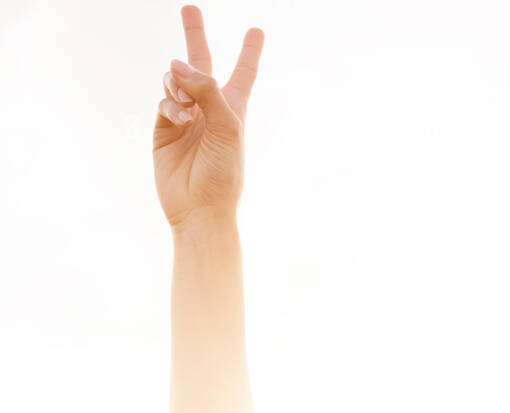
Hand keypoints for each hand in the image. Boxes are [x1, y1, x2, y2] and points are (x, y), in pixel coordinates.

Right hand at [153, 5, 263, 231]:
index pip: (243, 73)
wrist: (199, 209)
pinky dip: (170, 103)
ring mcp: (185, 116)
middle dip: (194, 35)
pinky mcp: (164, 127)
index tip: (257, 30)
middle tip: (190, 8)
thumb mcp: (227, 126)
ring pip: (176, 79)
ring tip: (188, 107)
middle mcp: (209, 109)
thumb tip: (176, 63)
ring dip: (180, 83)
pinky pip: (164, 99)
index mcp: (234, 108)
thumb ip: (206, 90)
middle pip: (201, 63)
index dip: (250, 52)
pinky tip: (180, 118)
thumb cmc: (224, 173)